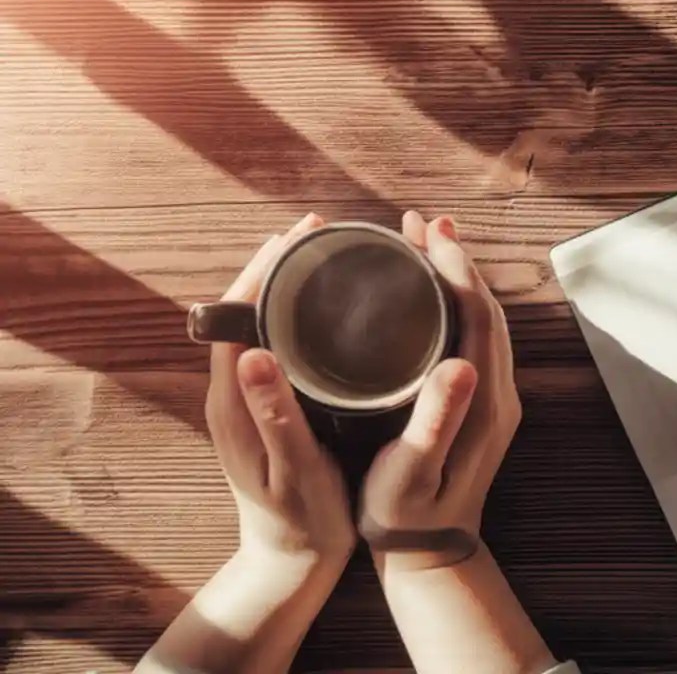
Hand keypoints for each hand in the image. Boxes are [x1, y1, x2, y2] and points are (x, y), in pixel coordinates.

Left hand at [205, 213, 355, 562]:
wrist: (292, 560)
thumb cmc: (301, 519)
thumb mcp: (293, 471)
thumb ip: (273, 414)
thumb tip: (251, 352)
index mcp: (232, 400)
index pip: (236, 312)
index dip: (266, 267)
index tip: (301, 235)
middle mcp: (233, 390)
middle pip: (247, 307)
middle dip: (280, 263)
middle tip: (323, 230)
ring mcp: (249, 396)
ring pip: (263, 321)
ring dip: (289, 282)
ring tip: (328, 253)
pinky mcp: (268, 403)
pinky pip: (278, 340)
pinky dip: (299, 311)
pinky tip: (329, 306)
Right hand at [359, 212, 520, 567]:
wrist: (430, 554)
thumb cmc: (409, 516)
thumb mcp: (414, 471)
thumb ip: (437, 419)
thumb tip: (459, 363)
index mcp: (483, 400)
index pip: (477, 316)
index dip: (455, 269)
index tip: (428, 233)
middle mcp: (496, 392)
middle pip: (482, 308)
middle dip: (454, 259)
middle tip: (418, 221)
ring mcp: (489, 397)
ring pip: (478, 319)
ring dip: (454, 276)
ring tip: (421, 241)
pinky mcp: (476, 403)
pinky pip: (469, 336)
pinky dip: (451, 303)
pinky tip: (425, 295)